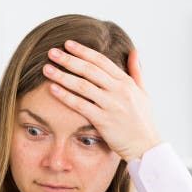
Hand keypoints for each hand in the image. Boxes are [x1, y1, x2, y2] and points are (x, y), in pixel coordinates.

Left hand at [43, 39, 161, 162]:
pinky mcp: (103, 120)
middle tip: (51, 52)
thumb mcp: (143, 93)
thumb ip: (136, 72)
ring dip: (62, 76)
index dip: (83, 51)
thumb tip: (134, 51)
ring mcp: (111, 105)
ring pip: (82, 86)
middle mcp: (119, 91)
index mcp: (126, 82)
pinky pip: (81, 105)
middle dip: (69, 59)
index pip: (102, 61)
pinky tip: (53, 89)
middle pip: (89, 70)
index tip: (68, 44)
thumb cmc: (142, 121)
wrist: (144, 146)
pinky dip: (66, 96)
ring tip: (47, 69)